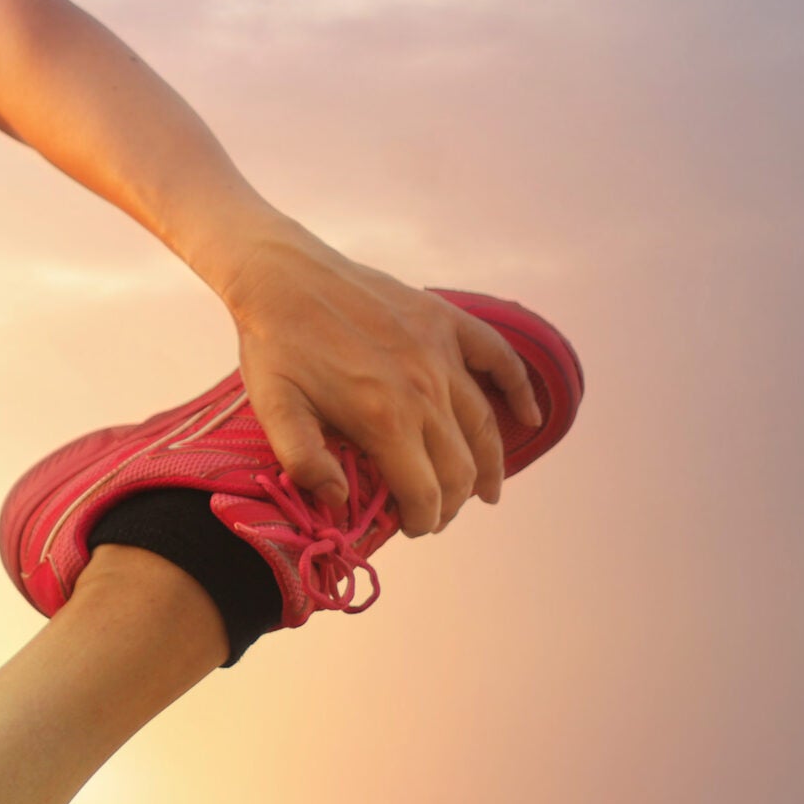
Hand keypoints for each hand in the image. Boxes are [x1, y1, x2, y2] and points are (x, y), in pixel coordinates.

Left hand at [218, 226, 543, 537]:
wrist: (281, 275)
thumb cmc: (274, 346)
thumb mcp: (274, 409)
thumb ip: (304, 461)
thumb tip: (338, 499)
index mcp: (384, 418)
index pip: (424, 491)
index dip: (422, 519)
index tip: (411, 528)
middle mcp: (424, 389)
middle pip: (460, 466)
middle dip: (452, 502)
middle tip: (437, 514)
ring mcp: (440, 353)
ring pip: (484, 424)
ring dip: (489, 464)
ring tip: (486, 492)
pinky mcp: (445, 321)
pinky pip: (499, 357)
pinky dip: (520, 388)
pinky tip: (529, 414)